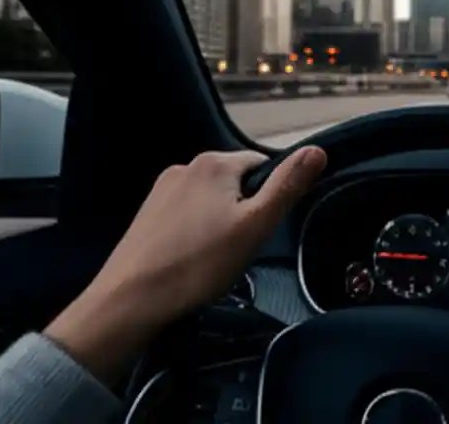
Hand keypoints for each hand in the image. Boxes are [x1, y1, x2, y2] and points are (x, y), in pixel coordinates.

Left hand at [46, 146, 326, 382]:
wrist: (131, 299)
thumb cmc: (199, 264)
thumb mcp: (255, 227)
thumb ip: (287, 186)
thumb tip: (317, 149)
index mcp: (215, 162)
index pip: (263, 166)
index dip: (270, 198)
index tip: (262, 231)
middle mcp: (186, 166)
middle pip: (235, 183)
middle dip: (244, 211)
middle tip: (239, 250)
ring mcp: (162, 189)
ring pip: (210, 200)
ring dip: (219, 222)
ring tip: (213, 259)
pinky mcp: (147, 213)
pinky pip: (186, 214)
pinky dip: (195, 232)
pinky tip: (191, 259)